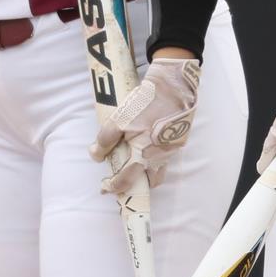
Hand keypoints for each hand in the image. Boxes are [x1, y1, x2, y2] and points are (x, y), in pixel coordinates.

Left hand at [89, 56, 200, 195]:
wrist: (173, 88)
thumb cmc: (145, 104)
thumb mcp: (118, 120)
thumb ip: (105, 140)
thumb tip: (96, 156)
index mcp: (143, 156)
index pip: (127, 181)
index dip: (114, 187)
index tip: (105, 188)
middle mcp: (160, 158)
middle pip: (149, 181)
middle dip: (137, 184)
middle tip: (124, 177)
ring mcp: (172, 149)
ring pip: (160, 169)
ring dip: (148, 170)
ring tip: (136, 160)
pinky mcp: (179, 138)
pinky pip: (166, 155)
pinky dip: (156, 156)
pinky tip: (149, 143)